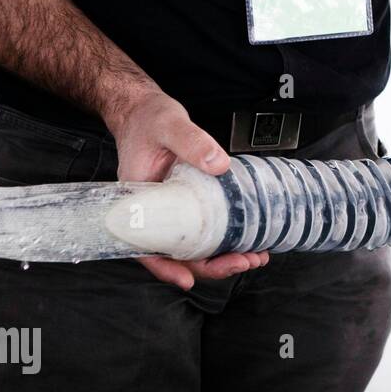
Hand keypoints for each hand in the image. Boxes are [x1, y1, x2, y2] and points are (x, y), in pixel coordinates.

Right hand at [104, 87, 268, 289]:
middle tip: (245, 262)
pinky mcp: (185, 205)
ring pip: (192, 246)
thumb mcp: (169, 124)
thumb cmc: (147, 119)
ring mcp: (170, 211)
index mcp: (135, 200)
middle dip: (211, 265)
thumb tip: (219, 164)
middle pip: (176, 252)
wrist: (144, 111)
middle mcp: (151, 212)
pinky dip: (223, 239)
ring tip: (254, 257)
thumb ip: (192, 141)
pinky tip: (248, 240)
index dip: (164, 267)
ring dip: (221, 257)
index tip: (187, 280)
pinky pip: (202, 229)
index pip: (143, 246)